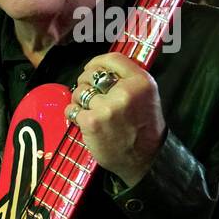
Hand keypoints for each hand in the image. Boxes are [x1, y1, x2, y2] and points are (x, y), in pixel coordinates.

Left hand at [66, 52, 165, 187]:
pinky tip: (82, 120)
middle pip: (91, 75)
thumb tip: (100, 69)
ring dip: (79, 100)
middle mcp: (125, 91)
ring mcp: (107, 107)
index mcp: (141, 81)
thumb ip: (128, 80)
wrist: (144, 159)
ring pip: (79, 92)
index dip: (96, 62)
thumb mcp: (146, 96)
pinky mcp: (92, 121)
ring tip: (89, 110)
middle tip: (88, 94)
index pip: (112, 59)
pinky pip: (72, 109)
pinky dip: (73, 114)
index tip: (90, 69)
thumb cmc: (143, 128)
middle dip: (84, 82)